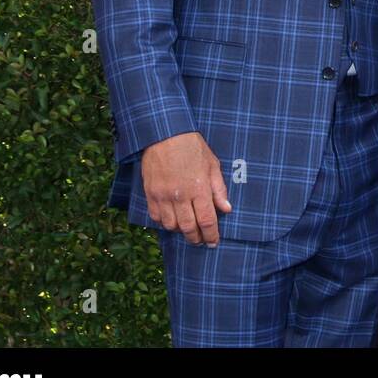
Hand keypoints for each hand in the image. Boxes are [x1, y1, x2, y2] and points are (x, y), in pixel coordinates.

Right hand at [141, 131, 231, 246]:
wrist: (164, 135)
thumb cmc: (192, 147)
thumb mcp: (212, 165)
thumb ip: (219, 189)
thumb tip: (226, 209)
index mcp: (199, 188)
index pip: (207, 220)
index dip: (211, 235)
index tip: (214, 242)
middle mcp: (180, 196)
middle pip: (188, 228)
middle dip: (196, 238)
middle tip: (201, 240)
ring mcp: (163, 196)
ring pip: (171, 226)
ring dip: (180, 231)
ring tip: (187, 229)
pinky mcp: (150, 194)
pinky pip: (156, 217)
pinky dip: (164, 223)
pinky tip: (172, 220)